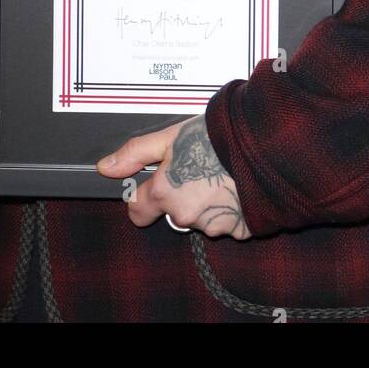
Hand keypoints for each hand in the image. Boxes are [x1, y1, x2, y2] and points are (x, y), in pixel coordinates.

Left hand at [96, 114, 251, 237]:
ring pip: (201, 218)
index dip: (144, 196)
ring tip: (222, 173)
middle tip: (198, 168)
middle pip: (172, 212)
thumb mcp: (169, 137)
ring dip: (207, 201)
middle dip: (181, 195)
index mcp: (166, 193)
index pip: (138, 210)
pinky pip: (228, 222)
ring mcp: (214, 226)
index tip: (156, 183)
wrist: (262, 145)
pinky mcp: (240, 231)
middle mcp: (186, 216)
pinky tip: (238, 187)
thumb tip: (106, 166)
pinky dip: (230, 208)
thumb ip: (135, 153)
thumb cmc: (216, 137)